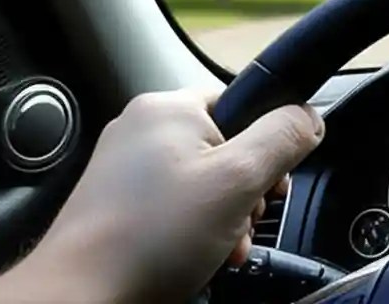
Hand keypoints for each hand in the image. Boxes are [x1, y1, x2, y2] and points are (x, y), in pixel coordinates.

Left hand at [16, 90, 323, 302]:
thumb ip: (282, 140)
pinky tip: (198, 256)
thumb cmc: (151, 239)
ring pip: (204, 182)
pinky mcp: (119, 203)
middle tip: (242, 222)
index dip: (269, 144)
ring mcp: (126, 168)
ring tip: (218, 248)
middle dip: (247, 193)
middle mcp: (143, 129)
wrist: (79, 298)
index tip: (271, 183)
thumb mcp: (237, 181)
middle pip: (228, 147)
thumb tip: (310, 117)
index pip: (245, 104)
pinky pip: (176, 205)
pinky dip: (196, 230)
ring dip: (226, 217)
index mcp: (169, 108)